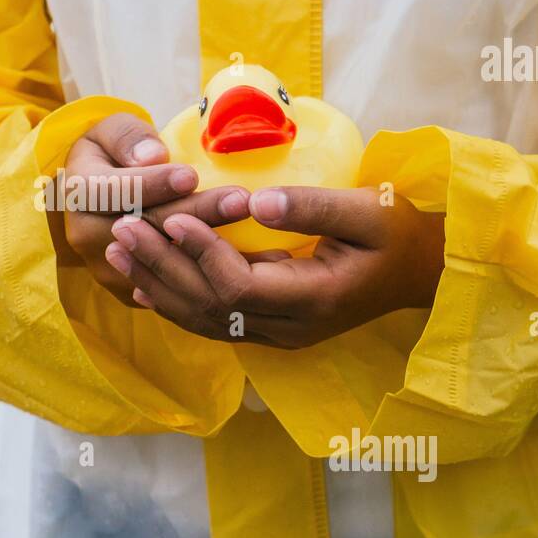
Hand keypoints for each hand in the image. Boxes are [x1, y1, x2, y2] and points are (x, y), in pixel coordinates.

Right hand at [55, 113, 251, 305]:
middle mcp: (85, 234)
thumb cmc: (113, 153)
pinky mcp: (128, 284)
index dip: (154, 184)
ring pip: (160, 256)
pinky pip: (167, 280)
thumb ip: (128, 137)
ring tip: (243, 217)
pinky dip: (201, 266)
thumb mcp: (112, 130)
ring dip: (205, 240)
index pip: (115, 191)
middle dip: (195, 212)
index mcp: (78, 192)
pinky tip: (237, 252)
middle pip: (145, 227)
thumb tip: (151, 157)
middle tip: (238, 199)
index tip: (190, 175)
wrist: (99, 192)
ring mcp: (107, 264)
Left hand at [104, 185, 445, 347]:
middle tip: (123, 228)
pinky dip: (174, 302)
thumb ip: (312, 208)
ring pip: (202, 320)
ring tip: (117, 251)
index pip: (239, 287)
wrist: (420, 270)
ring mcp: (277, 334)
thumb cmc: (397, 231)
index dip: (201, 254)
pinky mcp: (270, 328)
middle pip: (208, 308)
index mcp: (313, 300)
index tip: (173, 217)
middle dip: (161, 267)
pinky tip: (141, 286)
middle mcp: (288, 329)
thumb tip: (257, 203)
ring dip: (157, 285)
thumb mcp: (366, 210)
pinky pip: (212, 322)